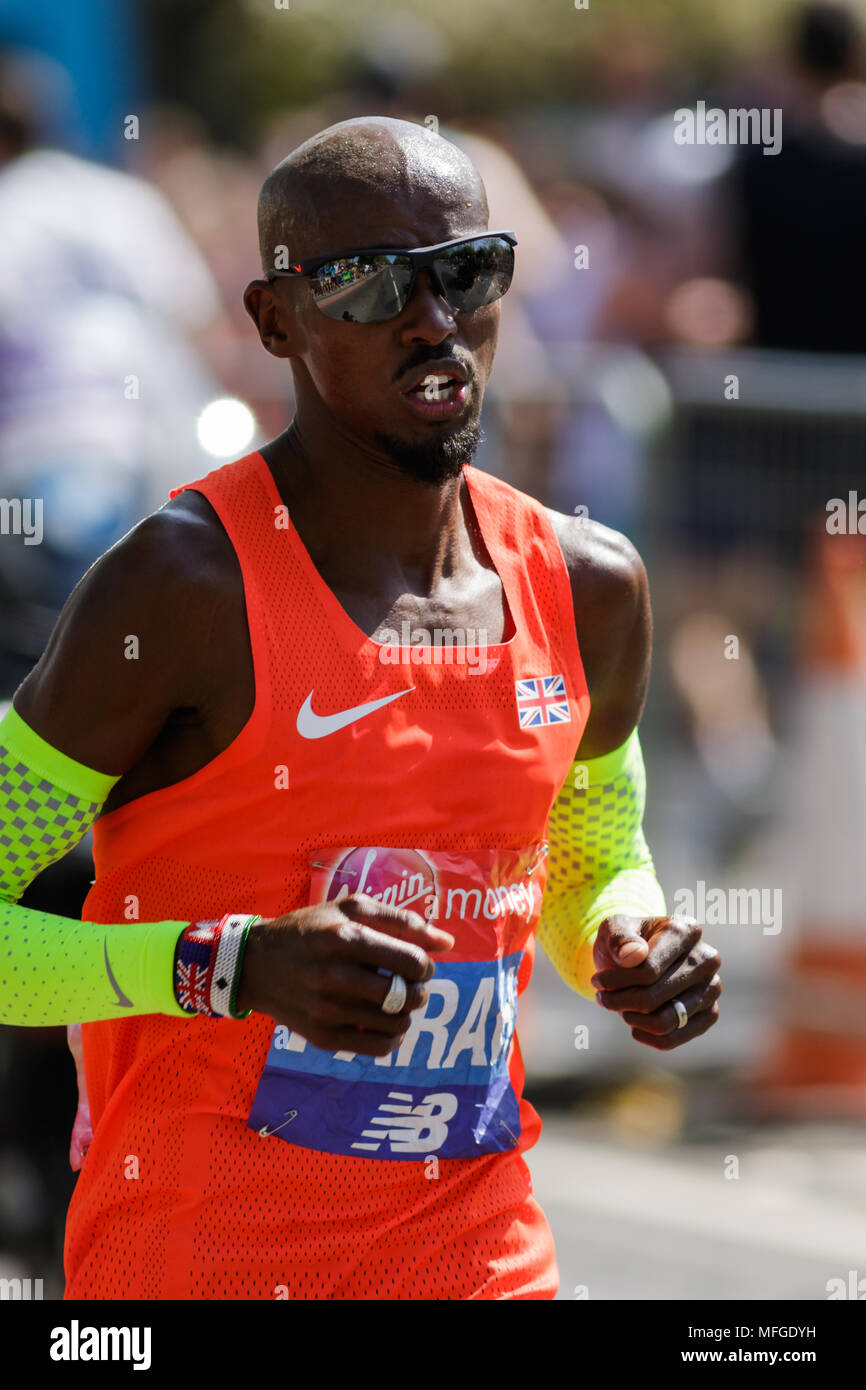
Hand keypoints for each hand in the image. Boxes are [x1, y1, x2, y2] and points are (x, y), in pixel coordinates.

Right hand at [236, 893, 454, 1056]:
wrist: (255, 964)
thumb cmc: (311, 929)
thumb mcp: (350, 909)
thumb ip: (402, 920)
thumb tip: (448, 942)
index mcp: (344, 938)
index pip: (412, 961)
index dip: (426, 964)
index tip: (417, 962)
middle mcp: (334, 976)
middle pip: (407, 995)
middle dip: (420, 989)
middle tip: (409, 983)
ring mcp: (327, 1010)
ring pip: (397, 1024)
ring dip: (407, 1013)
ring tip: (396, 1001)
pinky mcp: (322, 1037)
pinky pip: (378, 1048)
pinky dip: (392, 1037)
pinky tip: (384, 1022)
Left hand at [590, 914, 720, 1049]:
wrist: (636, 957)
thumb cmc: (625, 941)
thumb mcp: (613, 929)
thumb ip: (619, 938)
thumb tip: (633, 956)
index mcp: (686, 930)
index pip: (648, 970)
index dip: (616, 981)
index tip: (597, 982)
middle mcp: (707, 958)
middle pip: (654, 997)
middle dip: (620, 1001)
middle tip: (603, 997)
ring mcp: (712, 987)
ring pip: (665, 1021)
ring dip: (633, 1018)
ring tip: (621, 1007)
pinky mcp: (710, 1012)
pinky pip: (677, 1038)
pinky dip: (649, 1037)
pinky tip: (635, 1024)